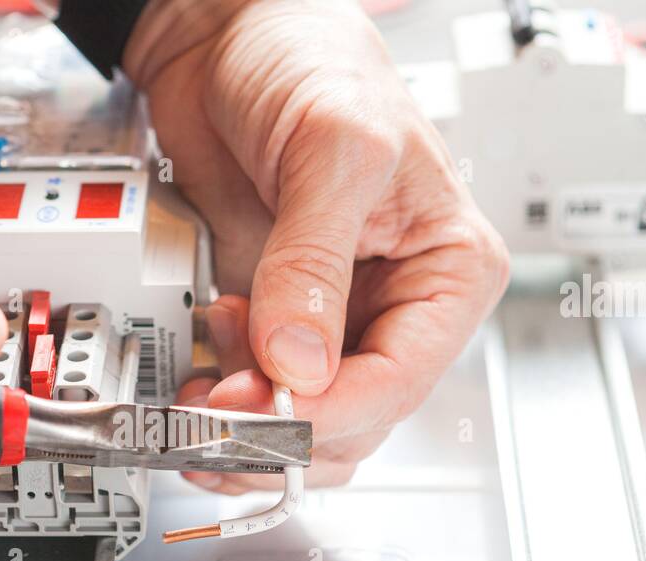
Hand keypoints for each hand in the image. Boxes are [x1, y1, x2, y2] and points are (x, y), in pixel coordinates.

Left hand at [125, 0, 509, 491]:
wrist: (226, 40)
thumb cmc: (309, 61)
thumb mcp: (333, 148)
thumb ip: (314, 260)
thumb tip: (300, 359)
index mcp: (446, 267)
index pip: (403, 379)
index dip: (333, 411)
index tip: (272, 414)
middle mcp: (395, 307)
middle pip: (355, 420)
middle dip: (286, 430)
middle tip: (219, 411)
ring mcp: (330, 324)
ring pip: (308, 429)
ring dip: (251, 434)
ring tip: (203, 396)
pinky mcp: (272, 324)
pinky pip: (259, 401)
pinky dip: (224, 409)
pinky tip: (199, 375)